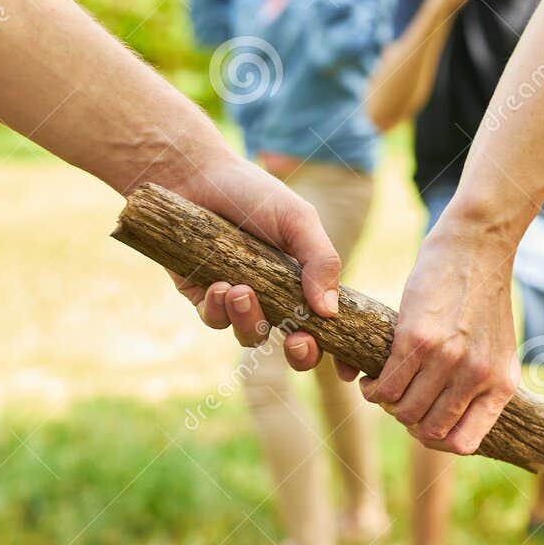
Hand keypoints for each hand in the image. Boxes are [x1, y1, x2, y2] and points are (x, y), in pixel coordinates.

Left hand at [156, 151, 341, 370]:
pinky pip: (215, 321)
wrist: (194, 176)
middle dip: (300, 353)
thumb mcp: (299, 221)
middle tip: (298, 340)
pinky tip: (220, 285)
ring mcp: (240, 299)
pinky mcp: (203, 296)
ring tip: (242, 290)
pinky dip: (219, 310)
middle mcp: (276, 295)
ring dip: (250, 321)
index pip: (330, 324)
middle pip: (295, 346)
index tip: (349, 368)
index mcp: (306, 279)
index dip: (341, 350)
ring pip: (252, 337)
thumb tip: (329, 312)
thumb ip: (322, 261)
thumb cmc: (253, 193)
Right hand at [347, 213, 518, 453]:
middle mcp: (477, 377)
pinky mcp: (417, 340)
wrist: (476, 250)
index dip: (435, 440)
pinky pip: (385, 386)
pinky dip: (372, 388)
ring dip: (385, 404)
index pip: (463, 444)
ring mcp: (448, 360)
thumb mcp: (498, 350)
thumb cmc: (482, 299)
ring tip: (382, 386)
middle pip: (427, 430)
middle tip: (399, 399)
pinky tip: (372, 376)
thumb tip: (452, 429)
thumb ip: (483, 386)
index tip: (423, 422)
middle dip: (407, 421)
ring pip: (402, 411)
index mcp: (500, 385)